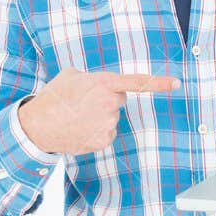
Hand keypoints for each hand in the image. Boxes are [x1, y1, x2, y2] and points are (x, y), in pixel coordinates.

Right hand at [18, 68, 178, 155]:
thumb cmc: (54, 97)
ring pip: (111, 117)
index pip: (137, 82)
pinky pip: (107, 132)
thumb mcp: (72, 76)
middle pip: (119, 100)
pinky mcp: (104, 140)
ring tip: (77, 116)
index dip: (158, 83)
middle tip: (83, 102)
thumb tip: (99, 86)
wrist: (38, 126)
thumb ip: (92, 78)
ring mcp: (108, 124)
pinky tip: (80, 128)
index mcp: (103, 83)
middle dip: (106, 100)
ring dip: (99, 116)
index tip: (176, 83)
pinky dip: (96, 131)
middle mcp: (109, 104)